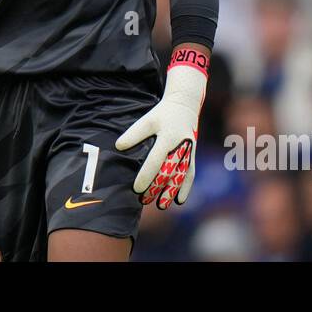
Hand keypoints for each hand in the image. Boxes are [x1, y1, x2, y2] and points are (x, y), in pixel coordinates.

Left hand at [115, 47, 208, 209]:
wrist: (185, 105)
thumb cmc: (162, 114)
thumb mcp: (147, 120)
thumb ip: (134, 133)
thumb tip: (119, 147)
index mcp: (168, 137)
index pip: (155, 161)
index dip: (146, 176)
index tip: (136, 188)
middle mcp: (180, 147)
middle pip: (168, 172)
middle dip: (156, 187)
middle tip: (143, 200)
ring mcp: (188, 152)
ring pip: (180, 176)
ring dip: (171, 191)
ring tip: (162, 205)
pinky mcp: (192, 155)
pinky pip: (190, 174)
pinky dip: (186, 188)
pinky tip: (179, 201)